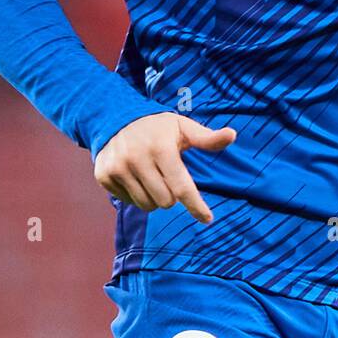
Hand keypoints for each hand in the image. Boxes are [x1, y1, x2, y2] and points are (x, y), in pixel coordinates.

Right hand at [93, 112, 236, 223]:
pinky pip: (128, 201)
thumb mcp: (182, 127)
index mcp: (160, 148)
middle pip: (165, 201)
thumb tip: (232, 135)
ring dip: (154, 197)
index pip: (182, 187)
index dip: (196, 205)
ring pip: (146, 205)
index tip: (207, 219)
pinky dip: (136, 194)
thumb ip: (206, 138)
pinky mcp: (104, 176)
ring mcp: (118, 168)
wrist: (114, 118)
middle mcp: (137, 158)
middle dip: (172, 195)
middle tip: (168, 177)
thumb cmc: (157, 127)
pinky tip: (135, 176)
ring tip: (152, 177)